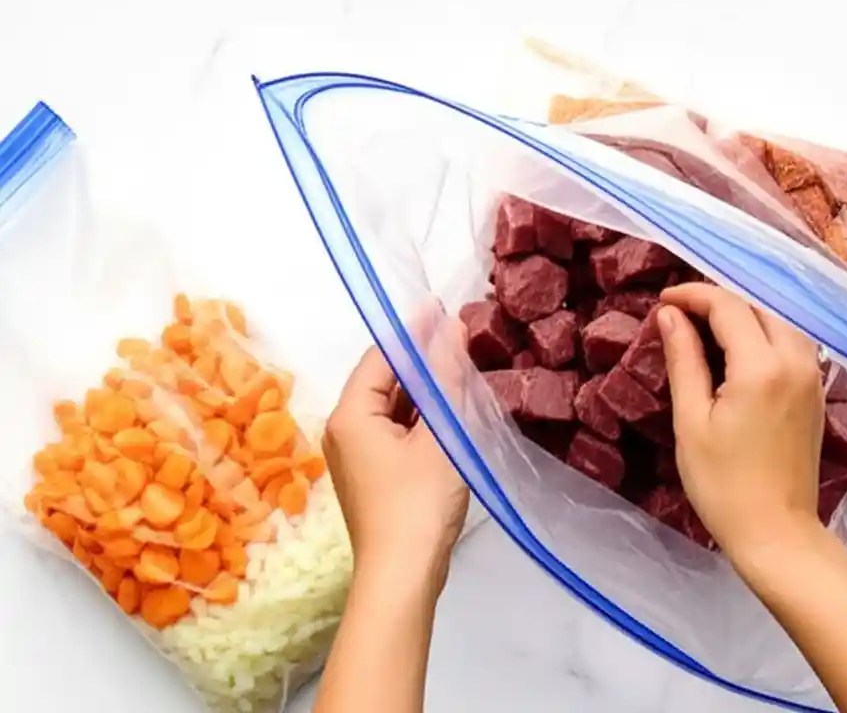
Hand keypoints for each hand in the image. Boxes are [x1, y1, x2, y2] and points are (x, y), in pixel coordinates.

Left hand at [322, 346, 469, 579]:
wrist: (404, 575)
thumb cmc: (418, 503)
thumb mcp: (440, 435)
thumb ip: (445, 380)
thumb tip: (450, 329)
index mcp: (350, 414)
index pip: (381, 356)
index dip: (413, 331)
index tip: (443, 308)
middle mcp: (345, 430)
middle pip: (384, 380)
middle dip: (422, 360)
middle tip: (461, 337)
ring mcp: (358, 456)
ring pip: (393, 408)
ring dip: (426, 391)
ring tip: (464, 368)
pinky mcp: (376, 477)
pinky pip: (398, 432)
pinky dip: (423, 419)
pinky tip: (454, 412)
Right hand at [657, 283, 825, 559]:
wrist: (776, 532)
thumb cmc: (723, 484)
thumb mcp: (691, 421)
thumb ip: (684, 360)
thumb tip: (670, 316)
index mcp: (763, 366)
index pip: (728, 306)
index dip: (693, 295)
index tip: (663, 300)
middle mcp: (796, 360)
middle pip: (758, 305)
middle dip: (719, 300)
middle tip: (681, 312)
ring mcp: (812, 376)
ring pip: (780, 321)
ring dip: (745, 314)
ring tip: (706, 327)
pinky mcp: (816, 393)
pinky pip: (792, 344)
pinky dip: (764, 334)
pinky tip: (737, 351)